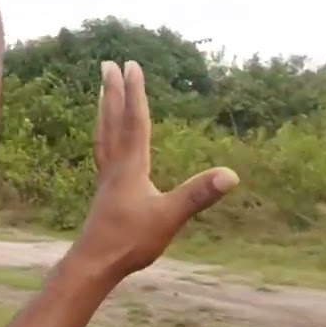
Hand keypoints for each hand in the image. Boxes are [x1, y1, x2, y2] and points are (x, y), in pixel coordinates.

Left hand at [69, 60, 238, 282]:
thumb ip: (197, 195)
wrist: (94, 263)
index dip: (135, 92)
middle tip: (107, 63)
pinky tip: (107, 139)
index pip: (135, 121)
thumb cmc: (130, 241)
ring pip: (103, 133)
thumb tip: (230, 175)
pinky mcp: (104, 191)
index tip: (131, 65)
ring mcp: (107, 178)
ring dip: (104, 108)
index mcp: (131, 166)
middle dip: (112, 91)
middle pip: (112, 120)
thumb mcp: (169, 217)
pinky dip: (104, 135)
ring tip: (101, 90)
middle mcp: (115, 166)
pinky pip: (102, 151)